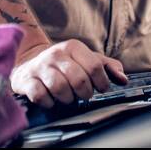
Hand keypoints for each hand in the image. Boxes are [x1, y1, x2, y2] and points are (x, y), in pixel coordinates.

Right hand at [12, 39, 126, 107]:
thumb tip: (123, 79)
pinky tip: (52, 100)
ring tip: (68, 97)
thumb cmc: (64, 65)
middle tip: (84, 95)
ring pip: (60, 88)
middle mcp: (56, 54)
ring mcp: (40, 66)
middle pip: (79, 79)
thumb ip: (107, 67)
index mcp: (73, 47)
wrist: (30, 63)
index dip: (102, 82)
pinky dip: (49, 102)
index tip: (101, 88)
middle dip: (85, 93)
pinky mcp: (27, 80)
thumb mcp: (86, 60)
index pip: (94, 66)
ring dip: (67, 99)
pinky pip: (41, 95)